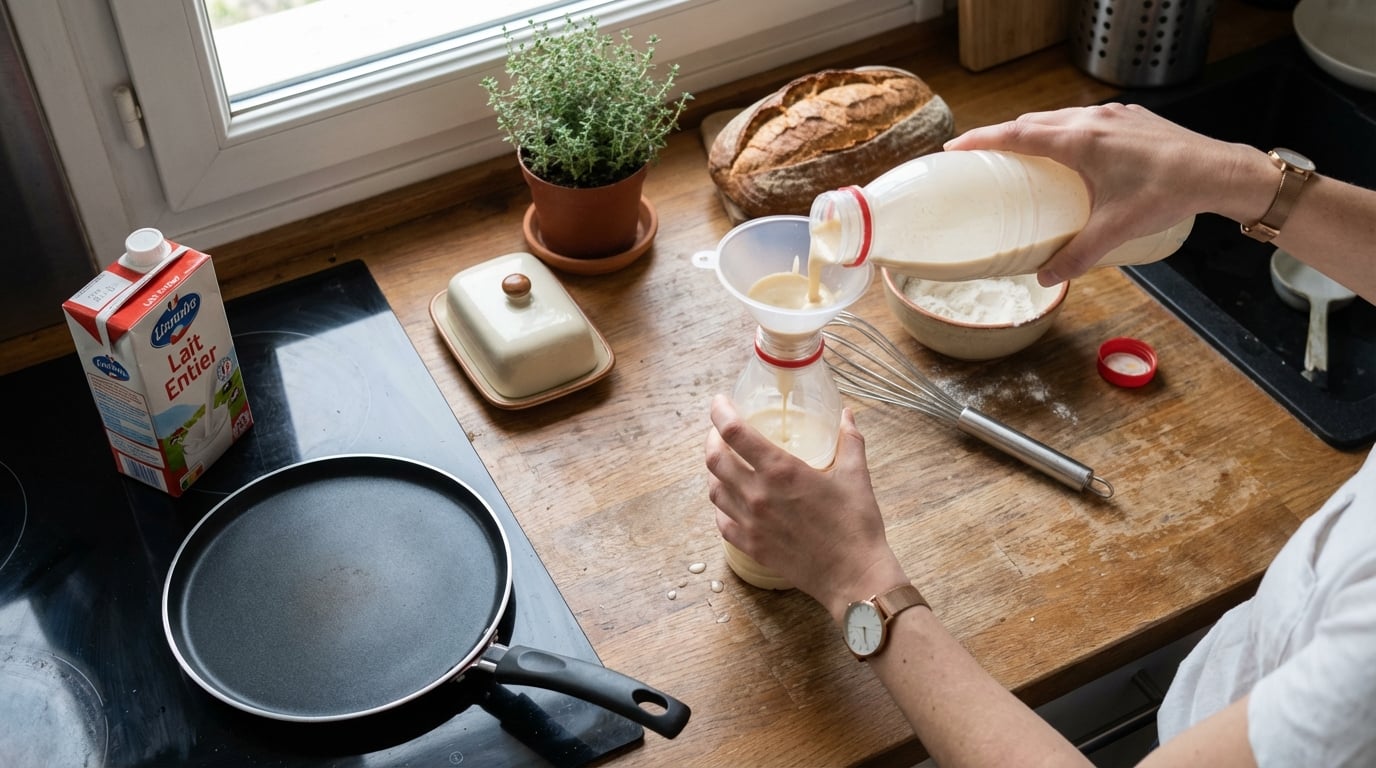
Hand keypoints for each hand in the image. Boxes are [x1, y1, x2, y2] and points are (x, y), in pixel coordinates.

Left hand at [704, 394, 907, 620]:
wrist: (854, 576)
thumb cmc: (856, 525)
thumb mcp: (856, 475)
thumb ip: (849, 440)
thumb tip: (846, 415)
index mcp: (781, 470)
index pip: (735, 432)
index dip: (720, 412)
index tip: (719, 402)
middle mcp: (758, 494)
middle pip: (715, 459)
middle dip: (712, 439)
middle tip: (720, 432)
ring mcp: (751, 523)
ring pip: (714, 490)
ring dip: (714, 471)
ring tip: (725, 463)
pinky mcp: (751, 546)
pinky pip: (722, 520)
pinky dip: (722, 505)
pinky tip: (731, 499)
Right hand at [944, 103, 1258, 284]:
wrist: (1219, 171)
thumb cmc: (1169, 193)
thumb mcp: (1117, 229)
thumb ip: (1077, 254)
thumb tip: (1046, 278)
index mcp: (1081, 140)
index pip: (1018, 134)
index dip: (982, 140)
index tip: (955, 148)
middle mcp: (1092, 120)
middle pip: (1033, 122)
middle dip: (1002, 136)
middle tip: (980, 156)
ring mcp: (1112, 116)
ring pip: (1059, 117)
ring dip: (1033, 132)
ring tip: (1018, 154)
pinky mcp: (1129, 119)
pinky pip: (1083, 120)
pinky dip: (1062, 131)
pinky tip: (1067, 153)